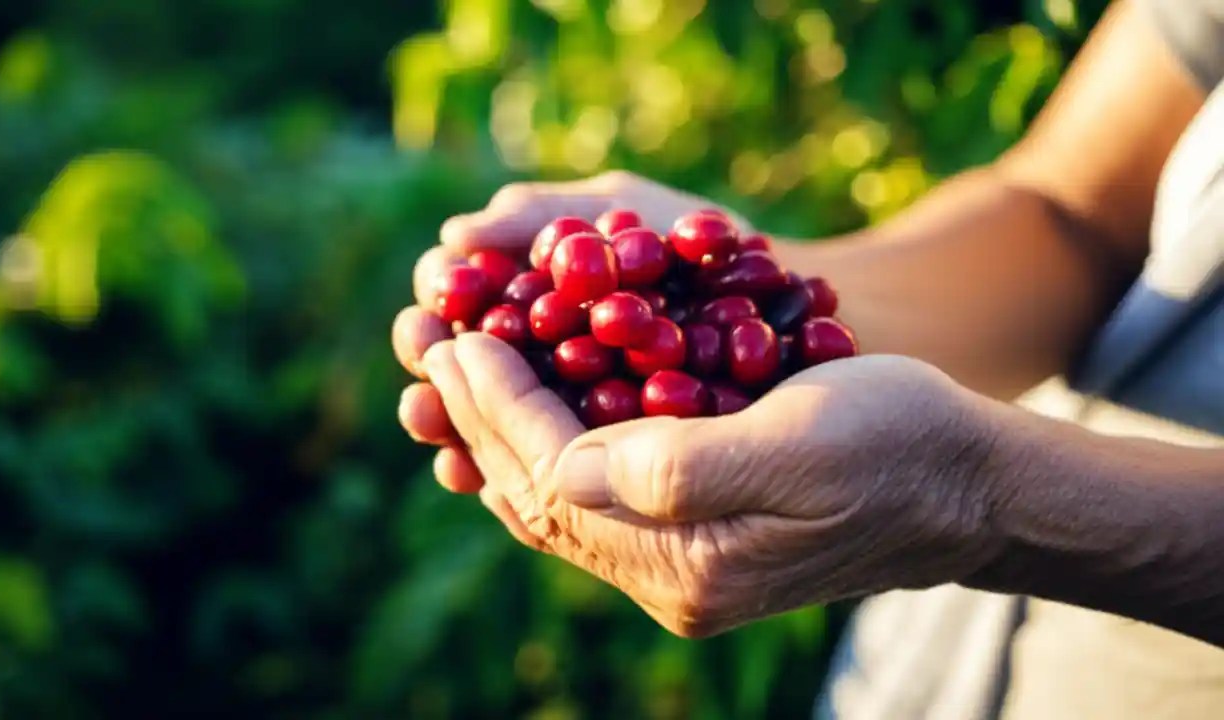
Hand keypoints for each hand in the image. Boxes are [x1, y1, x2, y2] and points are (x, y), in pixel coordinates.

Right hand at [394, 171, 746, 492]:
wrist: (812, 309)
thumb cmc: (712, 247)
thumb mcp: (629, 211)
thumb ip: (546, 216)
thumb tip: (457, 237)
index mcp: (522, 309)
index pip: (460, 323)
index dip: (434, 329)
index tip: (422, 329)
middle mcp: (539, 372)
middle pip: (473, 392)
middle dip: (444, 399)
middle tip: (421, 401)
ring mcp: (578, 427)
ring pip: (509, 446)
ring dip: (476, 451)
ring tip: (453, 458)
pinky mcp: (621, 476)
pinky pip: (570, 488)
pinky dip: (541, 488)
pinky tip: (519, 492)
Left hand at [421, 331, 1005, 636]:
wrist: (966, 486)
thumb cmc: (899, 444)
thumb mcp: (799, 445)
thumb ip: (678, 467)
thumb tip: (559, 470)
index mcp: (688, 562)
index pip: (557, 477)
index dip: (498, 404)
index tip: (456, 337)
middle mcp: (671, 580)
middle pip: (539, 495)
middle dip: (479, 416)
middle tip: (429, 340)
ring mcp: (680, 570)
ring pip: (556, 503)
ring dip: (499, 433)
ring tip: (456, 367)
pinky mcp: (694, 546)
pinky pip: (591, 502)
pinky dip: (547, 450)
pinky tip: (524, 410)